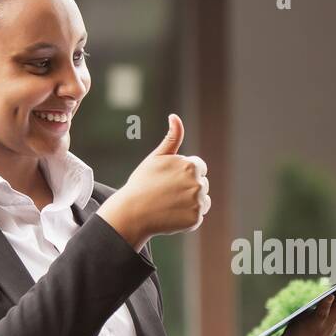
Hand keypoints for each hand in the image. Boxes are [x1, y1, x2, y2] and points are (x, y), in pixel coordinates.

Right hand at [98, 114, 209, 248]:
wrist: (132, 212)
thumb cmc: (143, 183)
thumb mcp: (157, 157)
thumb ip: (172, 137)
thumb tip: (174, 116)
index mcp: (191, 165)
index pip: (199, 167)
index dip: (183, 173)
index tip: (169, 179)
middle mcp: (198, 183)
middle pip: (202, 184)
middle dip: (188, 187)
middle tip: (167, 193)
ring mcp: (198, 202)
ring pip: (202, 200)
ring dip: (190, 202)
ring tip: (169, 204)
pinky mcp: (196, 218)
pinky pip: (198, 216)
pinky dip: (187, 217)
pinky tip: (171, 214)